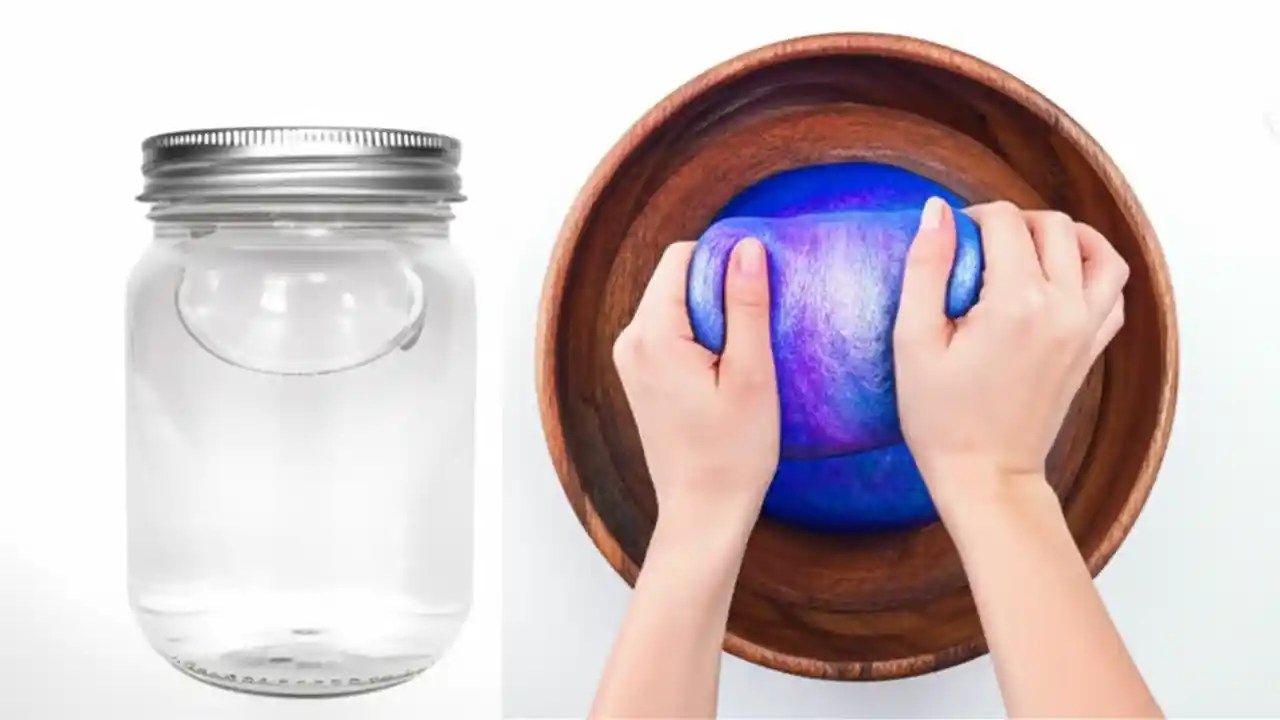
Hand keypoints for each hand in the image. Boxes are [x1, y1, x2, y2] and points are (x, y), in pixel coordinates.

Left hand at [612, 239, 779, 528]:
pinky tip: (729, 367)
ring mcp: (631, 359)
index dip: (724, 258)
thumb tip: (747, 247)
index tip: (761, 286)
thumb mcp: (752, 375)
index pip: (681, 257)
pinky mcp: (641, 375)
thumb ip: (747, 305)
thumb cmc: (732, 454)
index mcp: (652, 335)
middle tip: (760, 323)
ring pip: (676, 303)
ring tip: (747, 351)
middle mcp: (630, 341)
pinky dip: (702, 335)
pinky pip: (672, 331)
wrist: (703, 514)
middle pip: (676, 278)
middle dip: (719, 287)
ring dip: (714, 314)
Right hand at [893, 199, 1128, 509]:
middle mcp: (1063, 308)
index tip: (949, 241)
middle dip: (1014, 222)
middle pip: (1054, 225)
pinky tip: (1055, 281)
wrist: (986, 475)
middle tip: (978, 247)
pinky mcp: (1093, 346)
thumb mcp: (913, 341)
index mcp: (1016, 303)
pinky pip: (1113, 289)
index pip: (1005, 221)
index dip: (971, 218)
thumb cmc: (942, 418)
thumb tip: (936, 211)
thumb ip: (925, 268)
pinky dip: (1091, 270)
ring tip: (1024, 251)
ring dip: (1062, 237)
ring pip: (1097, 250)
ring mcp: (1087, 328)